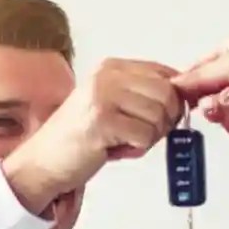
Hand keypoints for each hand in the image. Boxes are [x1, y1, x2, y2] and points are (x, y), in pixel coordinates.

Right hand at [4, 58, 182, 212]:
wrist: (44, 161)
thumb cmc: (83, 137)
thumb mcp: (113, 105)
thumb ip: (143, 95)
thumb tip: (184, 96)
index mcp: (112, 68)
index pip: (165, 74)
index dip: (173, 100)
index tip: (163, 117)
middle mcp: (107, 76)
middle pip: (168, 95)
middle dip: (164, 121)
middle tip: (142, 134)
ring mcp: (103, 96)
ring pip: (159, 117)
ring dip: (150, 137)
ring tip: (124, 141)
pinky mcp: (101, 121)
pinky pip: (145, 136)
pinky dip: (137, 149)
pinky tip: (116, 149)